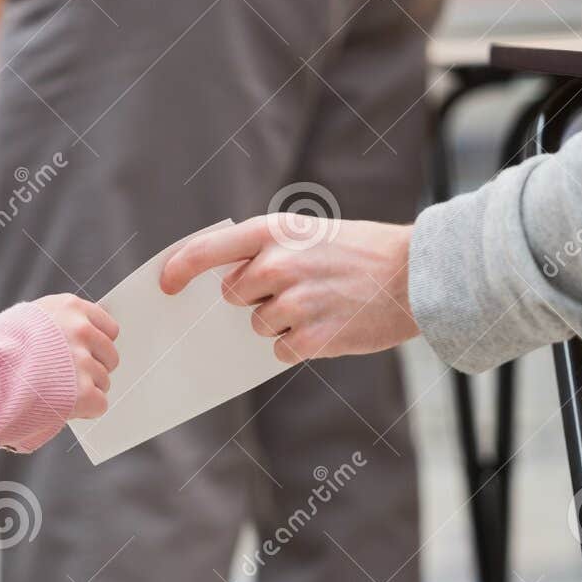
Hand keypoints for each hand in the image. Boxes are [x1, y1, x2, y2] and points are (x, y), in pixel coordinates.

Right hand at [35, 294, 119, 418]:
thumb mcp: (26, 319)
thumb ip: (57, 323)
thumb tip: (84, 330)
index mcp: (69, 308)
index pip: (109, 327)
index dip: (96, 346)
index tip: (84, 356)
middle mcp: (80, 330)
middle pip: (110, 356)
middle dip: (93, 369)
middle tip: (67, 379)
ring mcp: (82, 361)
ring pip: (103, 382)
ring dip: (84, 390)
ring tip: (54, 392)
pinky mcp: (82, 391)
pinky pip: (99, 404)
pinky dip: (84, 411)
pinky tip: (62, 407)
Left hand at [159, 215, 417, 360]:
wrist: (417, 276)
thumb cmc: (362, 254)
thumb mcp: (311, 233)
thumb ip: (268, 250)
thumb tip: (225, 283)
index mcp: (275, 233)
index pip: (208, 250)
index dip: (180, 268)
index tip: (164, 284)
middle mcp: (278, 265)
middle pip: (234, 295)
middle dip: (254, 297)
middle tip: (295, 288)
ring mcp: (293, 303)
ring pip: (259, 325)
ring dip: (280, 322)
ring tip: (322, 304)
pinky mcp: (311, 337)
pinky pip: (280, 349)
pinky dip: (299, 344)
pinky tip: (330, 325)